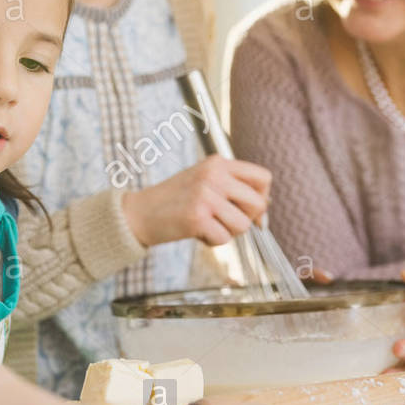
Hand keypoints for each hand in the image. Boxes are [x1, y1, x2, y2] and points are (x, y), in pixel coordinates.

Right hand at [121, 155, 271, 247]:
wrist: (139, 213)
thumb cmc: (176, 201)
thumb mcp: (206, 183)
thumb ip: (234, 191)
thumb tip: (264, 216)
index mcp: (218, 163)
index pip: (263, 178)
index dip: (263, 198)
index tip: (250, 210)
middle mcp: (214, 175)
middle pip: (258, 204)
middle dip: (247, 220)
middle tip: (226, 221)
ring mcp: (205, 195)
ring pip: (243, 225)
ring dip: (228, 232)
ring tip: (209, 225)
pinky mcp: (196, 217)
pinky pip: (224, 239)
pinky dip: (213, 242)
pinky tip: (197, 232)